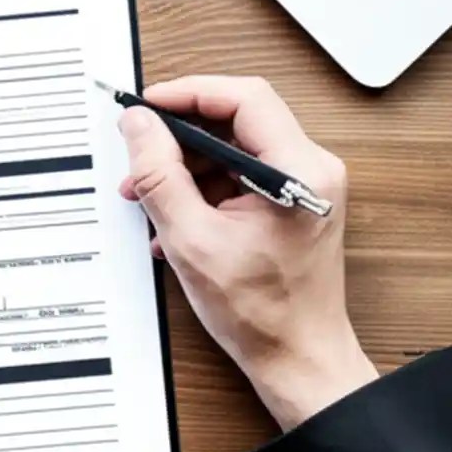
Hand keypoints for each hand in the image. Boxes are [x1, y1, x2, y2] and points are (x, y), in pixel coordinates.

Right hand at [119, 76, 377, 430]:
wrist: (297, 358)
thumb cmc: (264, 314)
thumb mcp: (192, 239)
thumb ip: (160, 175)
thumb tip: (139, 127)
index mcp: (300, 171)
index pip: (243, 99)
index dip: (189, 93)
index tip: (149, 105)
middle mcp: (311, 170)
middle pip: (237, 121)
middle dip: (180, 135)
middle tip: (140, 149)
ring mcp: (303, 187)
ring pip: (234, 149)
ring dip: (185, 167)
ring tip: (148, 195)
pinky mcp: (290, 204)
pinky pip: (239, 176)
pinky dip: (202, 189)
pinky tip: (173, 218)